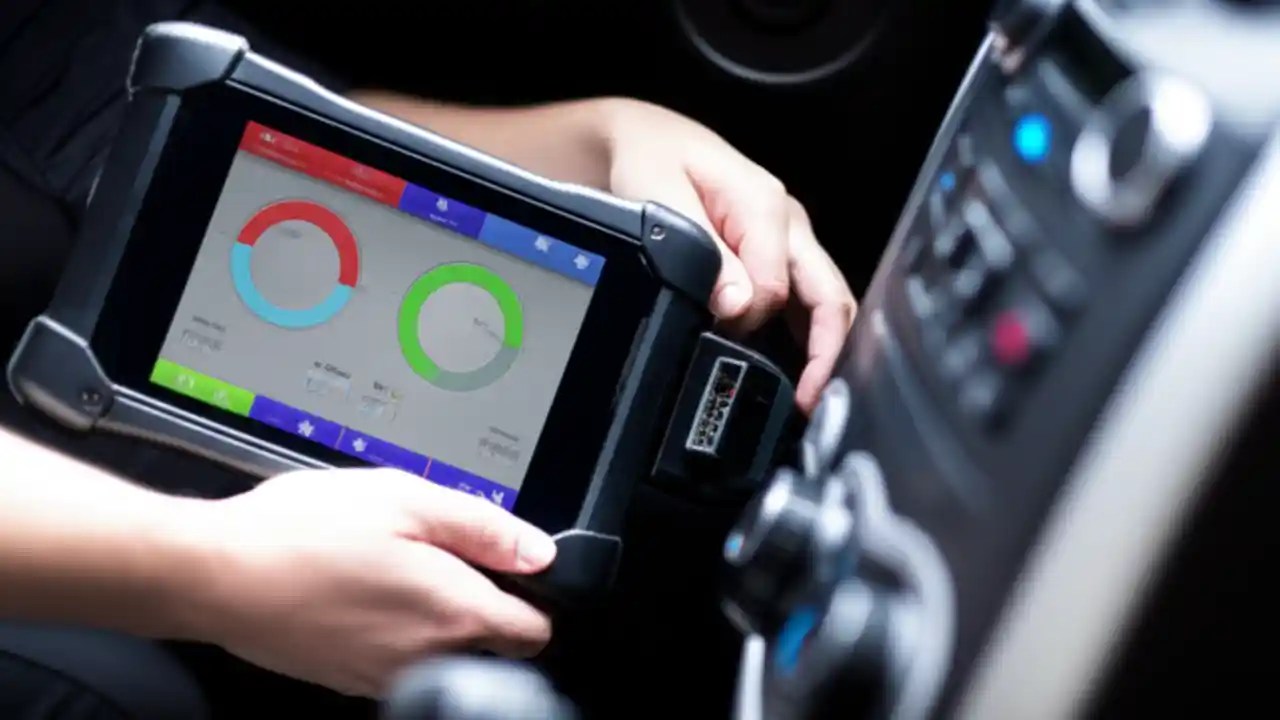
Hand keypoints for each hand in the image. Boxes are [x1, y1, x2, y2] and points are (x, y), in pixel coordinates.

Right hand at [185, 468, 554, 696]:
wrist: (213, 573)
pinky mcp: (346, 680)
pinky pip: (395, 658)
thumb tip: (540, 552)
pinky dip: (389, 629)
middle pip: (489, 645)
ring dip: (430, 616)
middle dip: (480, 605)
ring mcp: (383, 676)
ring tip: (389, 567)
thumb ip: (484, 528)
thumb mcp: (407, 500)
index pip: (534, 633)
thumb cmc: (304, 531)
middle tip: (438, 555)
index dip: (530, 595)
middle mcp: (425, 658)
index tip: (506, 568)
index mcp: (453, 615)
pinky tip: (357, 589)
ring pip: (440, 652)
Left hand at [598, 99, 856, 411]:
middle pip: (829, 298)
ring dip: (820, 350)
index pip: (776, 287)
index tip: (722, 342)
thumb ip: (700, 250)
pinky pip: (809, 300)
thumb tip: (736, 304)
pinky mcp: (784, 254)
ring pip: (826, 303)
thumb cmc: (651, 160)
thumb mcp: (660, 196)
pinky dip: (808, 337)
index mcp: (765, 205)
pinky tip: (795, 369)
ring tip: (802, 397)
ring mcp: (791, 239)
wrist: (647, 141)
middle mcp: (789, 223)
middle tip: (804, 404)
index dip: (749, 322)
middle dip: (823, 354)